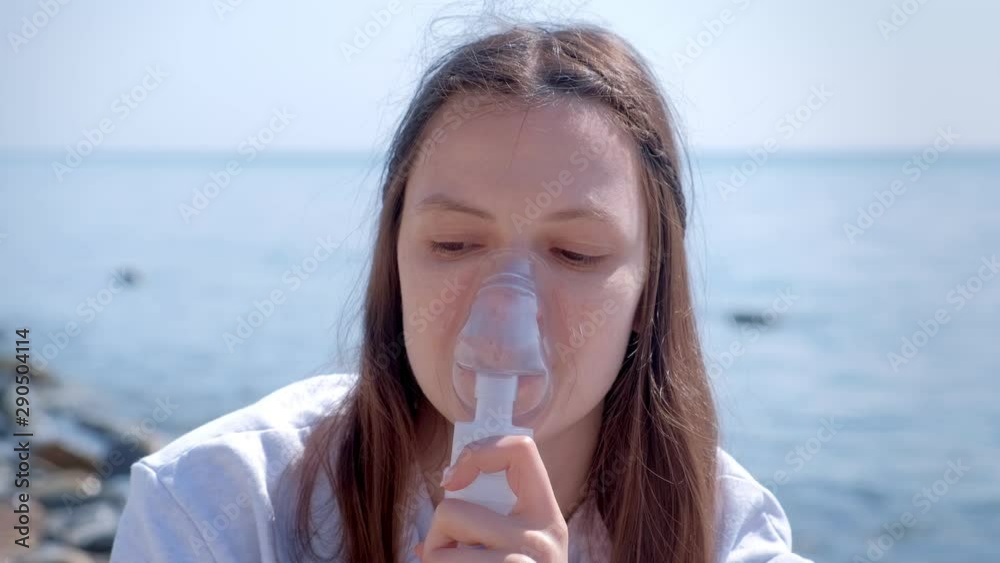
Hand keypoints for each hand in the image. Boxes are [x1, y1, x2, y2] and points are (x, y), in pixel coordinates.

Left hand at [414, 435, 568, 562]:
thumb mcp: (526, 549)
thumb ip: (494, 520)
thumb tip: (445, 493)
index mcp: (548, 518)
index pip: (520, 451)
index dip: (479, 453)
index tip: (454, 480)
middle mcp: (540, 542)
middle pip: (454, 510)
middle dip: (437, 537)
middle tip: (451, 557)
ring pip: (437, 553)